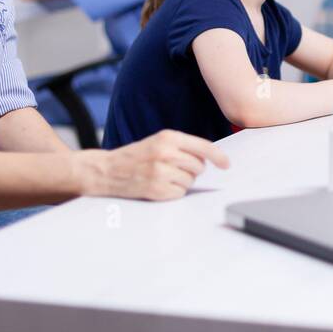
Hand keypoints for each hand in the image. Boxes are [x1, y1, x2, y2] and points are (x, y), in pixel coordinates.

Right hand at [77, 129, 229, 200]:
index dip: (218, 157)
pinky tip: (158, 186)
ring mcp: (161, 172)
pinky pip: (180, 193)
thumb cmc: (135, 156)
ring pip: (190, 181)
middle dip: (191, 170)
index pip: (203, 147)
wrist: (106, 170)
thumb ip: (182, 147)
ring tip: (162, 176)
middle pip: (199, 167)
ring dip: (181, 182)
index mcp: (168, 137)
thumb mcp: (158, 142)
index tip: (226, 164)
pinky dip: (173, 193)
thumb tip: (210, 159)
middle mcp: (166, 153)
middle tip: (172, 168)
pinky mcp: (157, 189)